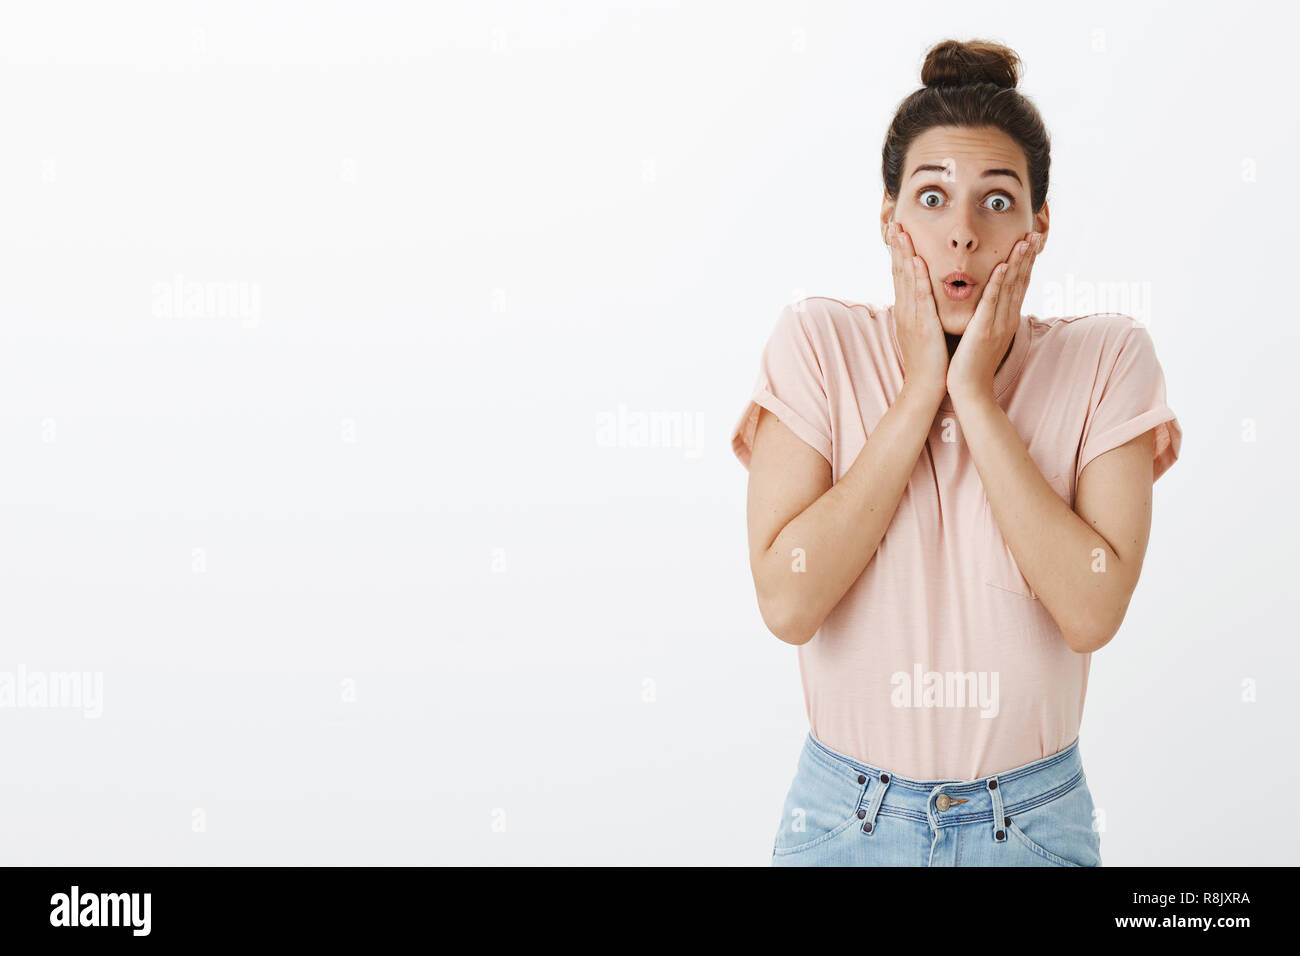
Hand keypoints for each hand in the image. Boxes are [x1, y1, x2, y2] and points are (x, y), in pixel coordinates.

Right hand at [887, 220, 948, 399]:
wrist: (924, 387)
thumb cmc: (929, 362)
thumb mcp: (922, 332)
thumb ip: (922, 314)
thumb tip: (925, 300)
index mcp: (906, 311)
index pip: (901, 275)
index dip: (899, 253)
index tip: (898, 232)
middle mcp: (905, 310)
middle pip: (899, 272)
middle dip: (897, 246)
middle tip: (894, 222)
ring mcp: (911, 317)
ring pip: (907, 280)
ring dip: (904, 254)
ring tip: (901, 232)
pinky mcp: (922, 326)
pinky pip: (921, 297)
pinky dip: (918, 278)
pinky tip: (918, 260)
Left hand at [946, 230, 1041, 404]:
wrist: (968, 390)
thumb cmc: (971, 363)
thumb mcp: (985, 334)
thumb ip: (989, 317)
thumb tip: (991, 302)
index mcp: (1006, 318)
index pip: (1019, 284)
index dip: (1026, 262)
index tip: (1031, 240)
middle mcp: (1006, 318)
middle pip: (1020, 281)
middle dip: (1028, 256)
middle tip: (1036, 232)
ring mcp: (997, 324)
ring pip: (1010, 288)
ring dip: (1017, 262)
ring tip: (1025, 241)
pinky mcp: (983, 331)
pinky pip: (991, 303)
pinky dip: (997, 284)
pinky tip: (1002, 266)